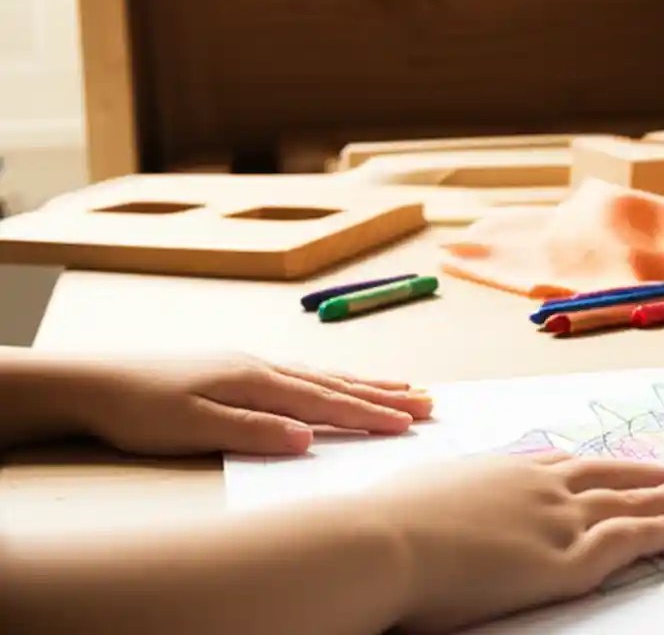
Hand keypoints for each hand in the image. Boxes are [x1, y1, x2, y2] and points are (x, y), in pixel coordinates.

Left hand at [77, 352, 430, 455]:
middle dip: (385, 395)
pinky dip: (335, 379)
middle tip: (430, 402)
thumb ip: (252, 431)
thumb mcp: (192, 426)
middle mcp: (262, 367)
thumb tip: (307, 438)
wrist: (94, 381)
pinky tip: (341, 381)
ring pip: (323, 375)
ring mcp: (252, 365)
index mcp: (256, 381)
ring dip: (367, 384)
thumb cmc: (139, 409)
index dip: (370, 415)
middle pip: (336, 383)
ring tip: (404, 387)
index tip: (410, 424)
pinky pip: (303, 374)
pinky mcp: (239, 369)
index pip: (326, 403)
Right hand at [375, 451, 663, 632]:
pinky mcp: (566, 560)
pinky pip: (631, 539)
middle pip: (611, 475)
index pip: (569, 465)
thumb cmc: (386, 524)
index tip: (623, 468)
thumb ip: (455, 494)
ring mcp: (558, 518)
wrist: (383, 543)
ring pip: (631, 502)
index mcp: (507, 469)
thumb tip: (447, 501)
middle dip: (652, 474)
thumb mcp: (427, 491)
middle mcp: (541, 485)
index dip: (603, 469)